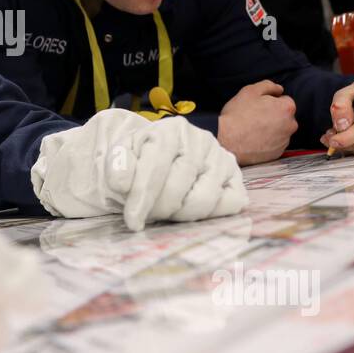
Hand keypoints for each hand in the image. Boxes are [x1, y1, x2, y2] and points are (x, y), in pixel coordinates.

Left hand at [31, 108, 246, 231]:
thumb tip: (122, 183)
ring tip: (168, 210)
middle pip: (179, 187)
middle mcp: (200, 139)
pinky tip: (190, 208)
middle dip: (159, 209)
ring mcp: (221, 156)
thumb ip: (117, 165)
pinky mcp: (236, 175)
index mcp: (169, 130)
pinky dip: (210, 213)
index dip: (142, 198)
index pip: (155, 169)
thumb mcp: (123, 155)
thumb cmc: (142, 158)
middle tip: (148, 215)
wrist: (164, 155)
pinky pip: (230, 203)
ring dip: (182, 215)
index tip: (132, 222)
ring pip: (205, 199)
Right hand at [216, 80, 297, 164]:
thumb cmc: (237, 116)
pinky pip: (275, 144)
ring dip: (271, 129)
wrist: (226, 143)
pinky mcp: (277, 153)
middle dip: (273, 115)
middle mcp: (291, 126)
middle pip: (284, 117)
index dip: (271, 101)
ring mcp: (284, 141)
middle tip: (254, 117)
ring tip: (252, 129)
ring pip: (280, 131)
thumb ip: (269, 86)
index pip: (285, 100)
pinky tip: (254, 140)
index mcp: (287, 108)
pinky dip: (267, 142)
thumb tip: (279, 89)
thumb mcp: (250, 91)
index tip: (259, 106)